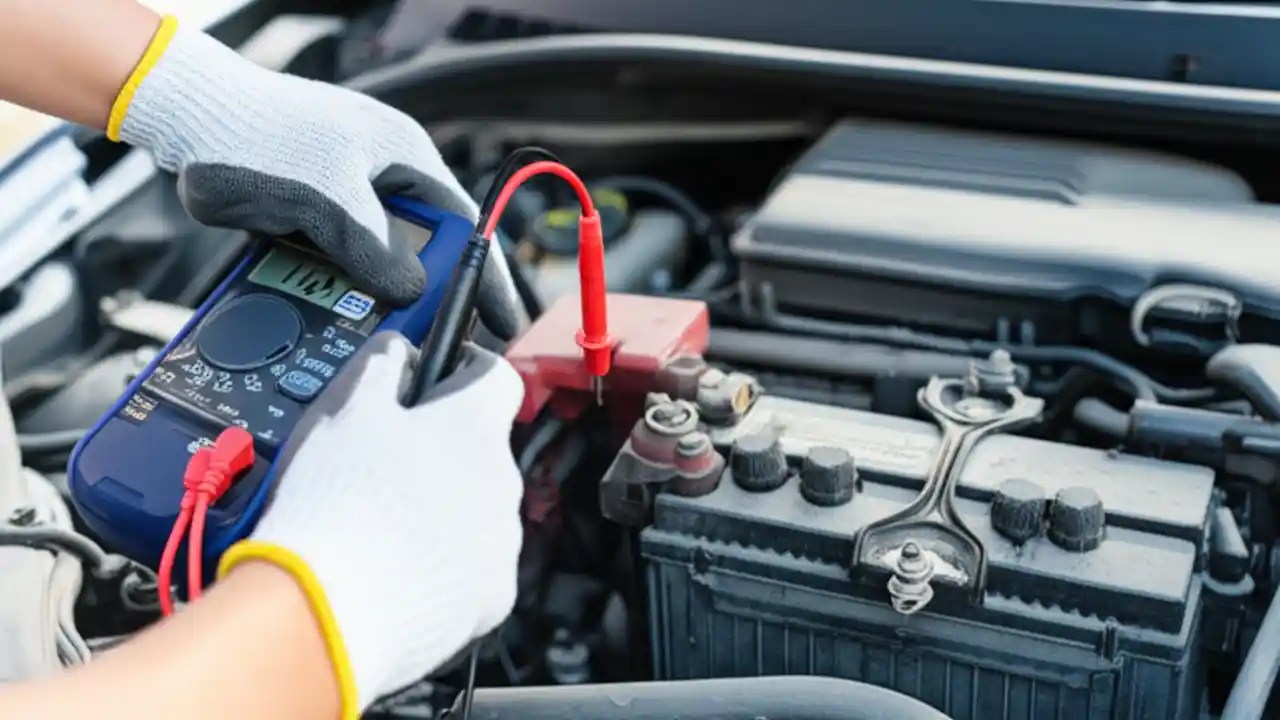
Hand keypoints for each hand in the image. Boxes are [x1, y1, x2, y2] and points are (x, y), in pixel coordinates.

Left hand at [113, 20, 478, 304]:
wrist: (184, 119)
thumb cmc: (260, 135)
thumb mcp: (329, 197)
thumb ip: (374, 248)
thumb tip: (413, 291)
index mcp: (404, 158)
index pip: (462, 225)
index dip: (484, 274)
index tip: (500, 318)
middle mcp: (379, 178)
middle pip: (420, 250)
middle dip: (427, 296)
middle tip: (435, 341)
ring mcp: (341, 197)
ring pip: (373, 262)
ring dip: (373, 298)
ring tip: (382, 340)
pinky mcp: (305, 218)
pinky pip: (331, 265)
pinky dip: (331, 293)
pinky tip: (328, 321)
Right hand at [218, 333, 524, 713]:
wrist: (328, 614)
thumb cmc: (335, 506)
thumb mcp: (342, 409)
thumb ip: (379, 365)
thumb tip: (396, 349)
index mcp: (473, 427)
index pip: (495, 376)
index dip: (463, 370)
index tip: (435, 376)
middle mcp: (502, 482)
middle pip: (480, 450)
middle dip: (439, 451)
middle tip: (382, 465)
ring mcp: (501, 543)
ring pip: (476, 511)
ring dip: (440, 511)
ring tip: (379, 527)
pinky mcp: (491, 598)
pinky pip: (472, 568)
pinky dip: (442, 566)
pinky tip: (394, 571)